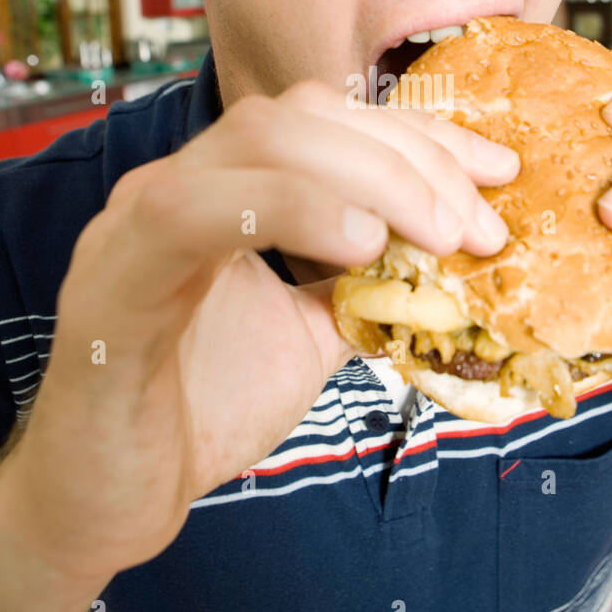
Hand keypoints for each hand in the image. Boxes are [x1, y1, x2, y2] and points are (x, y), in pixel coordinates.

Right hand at [12, 80, 518, 586]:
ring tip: (439, 235)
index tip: (499, 173)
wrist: (112, 496)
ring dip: (367, 176)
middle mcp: (177, 182)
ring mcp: (137, 221)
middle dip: (408, 157)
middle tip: (477, 225)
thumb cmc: (205, 405)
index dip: (419, 134)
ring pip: (256, 141)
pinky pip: (191, 212)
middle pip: (300, 115)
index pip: (324, 117)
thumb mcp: (312, 334)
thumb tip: (452, 255)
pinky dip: (287, 208)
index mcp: (222, 186)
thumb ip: (369, 285)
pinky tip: (360, 245)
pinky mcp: (113, 278)